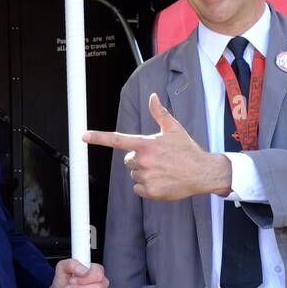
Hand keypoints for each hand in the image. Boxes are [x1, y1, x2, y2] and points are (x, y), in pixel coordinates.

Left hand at [83, 93, 231, 200]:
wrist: (202, 172)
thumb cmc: (187, 150)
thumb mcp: (174, 129)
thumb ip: (160, 113)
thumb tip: (153, 97)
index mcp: (146, 144)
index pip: (118, 139)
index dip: (99, 137)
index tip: (83, 136)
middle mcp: (143, 160)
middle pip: (128, 161)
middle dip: (139, 160)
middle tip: (158, 159)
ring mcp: (146, 176)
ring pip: (134, 174)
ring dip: (144, 173)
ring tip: (163, 170)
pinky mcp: (150, 191)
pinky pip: (138, 188)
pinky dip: (146, 187)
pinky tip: (161, 181)